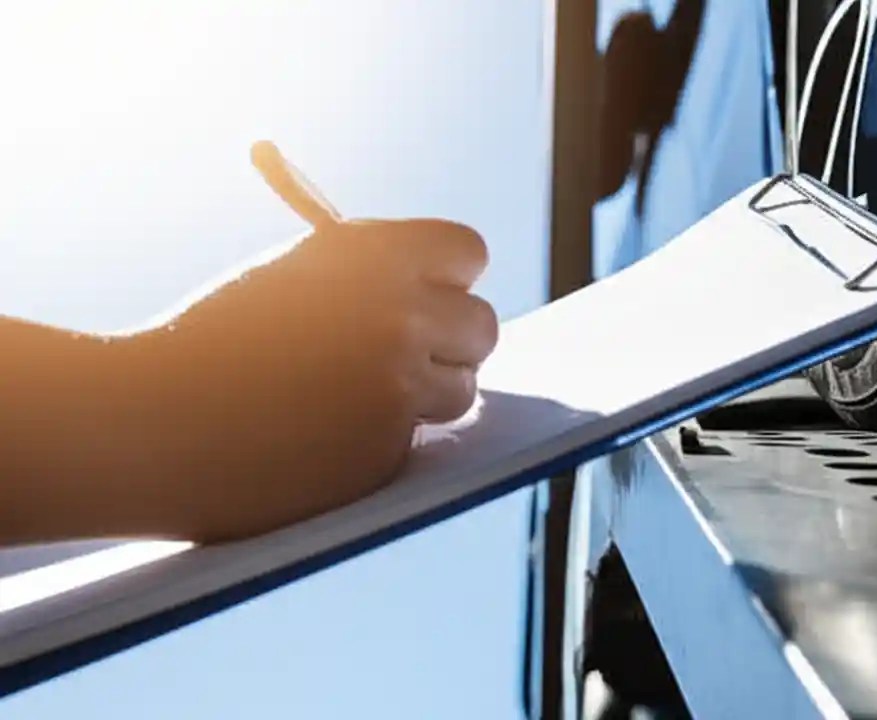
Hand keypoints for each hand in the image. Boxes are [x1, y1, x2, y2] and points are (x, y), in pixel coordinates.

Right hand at [120, 218, 497, 540]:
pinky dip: (382, 438)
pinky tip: (321, 434)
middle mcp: (401, 317)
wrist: (146, 420)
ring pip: (461, 390)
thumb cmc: (208, 340)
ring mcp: (397, 389)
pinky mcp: (385, 452)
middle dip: (453, 339)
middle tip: (412, 350)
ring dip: (425, 394)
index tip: (434, 289)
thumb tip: (436, 284)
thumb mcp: (291, 275)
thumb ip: (368, 272)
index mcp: (375, 254)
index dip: (449, 274)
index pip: (468, 251)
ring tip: (355, 393)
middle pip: (482, 326)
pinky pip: (415, 440)